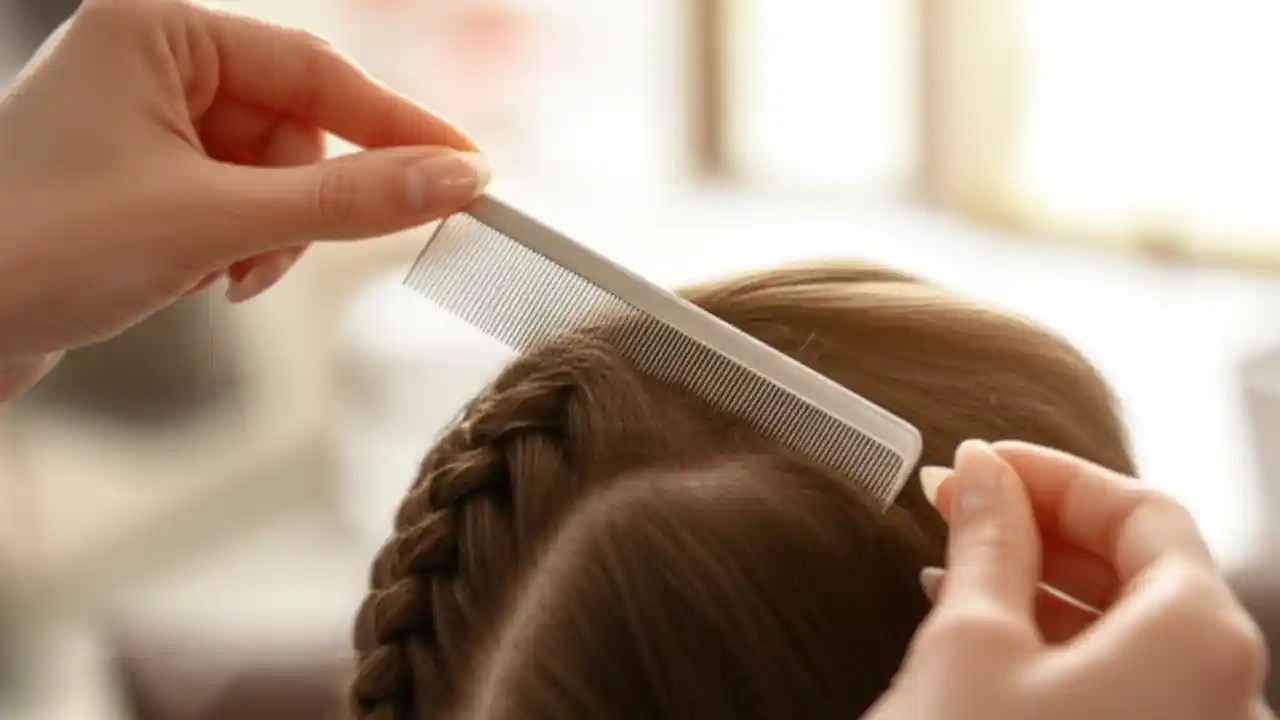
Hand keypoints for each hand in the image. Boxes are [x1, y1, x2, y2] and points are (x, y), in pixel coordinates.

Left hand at [0, 0, 488, 398]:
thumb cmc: (36, 249)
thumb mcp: (211, 223)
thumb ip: (344, 202)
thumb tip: (452, 179)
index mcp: (159, 30)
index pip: (318, 72)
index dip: (400, 128)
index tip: (470, 170)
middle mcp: (155, 63)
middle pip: (299, 129)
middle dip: (301, 204)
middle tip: (275, 254)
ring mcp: (149, 121)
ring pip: (277, 176)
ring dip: (269, 236)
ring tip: (219, 273)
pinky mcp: (147, 177)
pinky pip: (241, 203)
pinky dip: (240, 247)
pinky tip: (198, 276)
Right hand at [866, 441, 1272, 719]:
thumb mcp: (968, 644)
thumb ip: (988, 542)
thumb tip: (984, 478)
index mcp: (1201, 641)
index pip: (1144, 512)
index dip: (1052, 474)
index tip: (981, 463)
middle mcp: (1228, 701)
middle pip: (1146, 574)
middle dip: (1044, 530)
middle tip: (960, 507)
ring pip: (1133, 638)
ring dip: (1044, 591)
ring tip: (957, 568)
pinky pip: (1128, 694)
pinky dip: (1061, 655)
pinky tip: (989, 642)